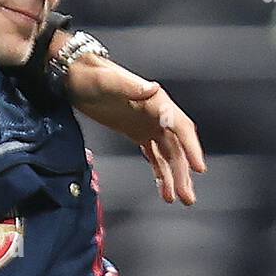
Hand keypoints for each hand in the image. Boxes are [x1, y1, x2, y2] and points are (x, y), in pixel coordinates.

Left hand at [64, 54, 206, 204]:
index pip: (180, 127)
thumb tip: (152, 89)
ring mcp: (148, 125)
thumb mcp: (107, 81)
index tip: (198, 168)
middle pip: (177, 147)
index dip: (191, 148)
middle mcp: (157, 114)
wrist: (76, 76)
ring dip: (174, 177)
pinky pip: (154, 156)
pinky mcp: (137, 133)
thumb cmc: (92, 76)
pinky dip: (160, 174)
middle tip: (188, 196)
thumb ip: (130, 87)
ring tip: (178, 199)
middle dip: (183, 172)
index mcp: (155, 101)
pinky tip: (165, 190)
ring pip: (167, 155)